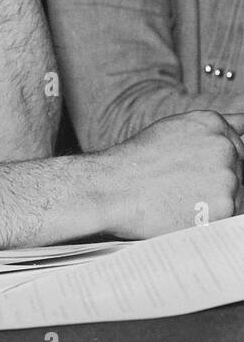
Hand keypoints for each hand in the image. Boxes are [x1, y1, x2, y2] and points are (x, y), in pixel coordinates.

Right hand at [90, 110, 243, 238]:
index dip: (218, 164)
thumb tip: (243, 124)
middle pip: (239, 170)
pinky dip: (211, 218)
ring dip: (214, 200)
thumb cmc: (133, 163)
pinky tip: (186, 212)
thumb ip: (210, 129)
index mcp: (212, 123)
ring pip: (237, 194)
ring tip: (181, 200)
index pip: (238, 146)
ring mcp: (228, 177)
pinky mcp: (226, 207)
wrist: (111, 189)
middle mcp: (225, 146)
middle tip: (185, 188)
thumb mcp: (171, 129)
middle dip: (217, 181)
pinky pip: (231, 216)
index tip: (203, 173)